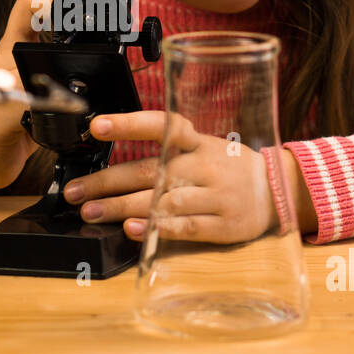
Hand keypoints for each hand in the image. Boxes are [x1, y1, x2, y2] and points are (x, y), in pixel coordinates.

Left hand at [62, 110, 293, 242]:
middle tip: (74, 192)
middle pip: (149, 170)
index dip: (129, 124)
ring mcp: (215, 195)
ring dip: (123, 207)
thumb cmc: (228, 168)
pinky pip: (186, 226)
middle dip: (107, 181)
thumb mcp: (203, 148)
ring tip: (91, 213)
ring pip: (162, 199)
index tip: (96, 126)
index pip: (162, 125)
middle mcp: (204, 165)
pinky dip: (158, 228)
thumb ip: (165, 151)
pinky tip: (133, 230)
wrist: (280, 191)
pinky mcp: (223, 225)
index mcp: (197, 142)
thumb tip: (113, 163)